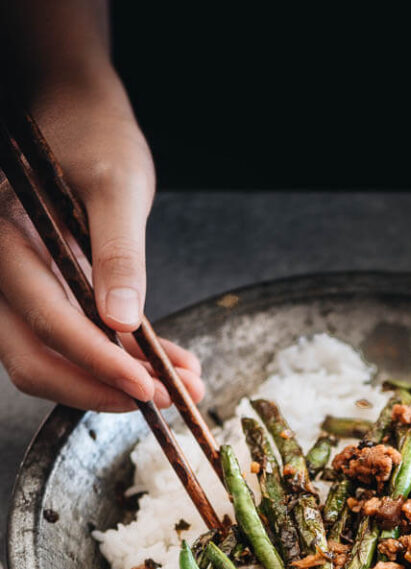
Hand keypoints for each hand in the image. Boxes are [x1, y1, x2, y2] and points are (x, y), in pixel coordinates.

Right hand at [0, 75, 203, 411]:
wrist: (80, 116)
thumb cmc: (94, 136)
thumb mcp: (117, 187)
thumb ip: (117, 254)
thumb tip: (122, 323)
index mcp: (5, 241)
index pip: (44, 319)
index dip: (93, 361)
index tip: (143, 388)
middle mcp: (3, 273)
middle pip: (34, 357)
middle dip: (100, 388)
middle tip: (165, 400)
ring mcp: (25, 288)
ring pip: (56, 358)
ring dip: (117, 381)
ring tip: (183, 386)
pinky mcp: (51, 295)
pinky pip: (78, 342)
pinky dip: (122, 360)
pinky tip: (171, 366)